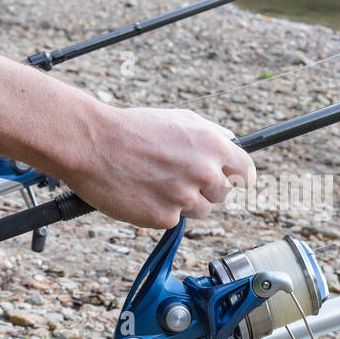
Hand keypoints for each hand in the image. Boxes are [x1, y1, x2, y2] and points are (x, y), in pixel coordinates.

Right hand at [65, 104, 255, 228]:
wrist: (93, 144)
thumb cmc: (134, 129)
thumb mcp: (180, 118)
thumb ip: (212, 133)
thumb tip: (233, 144)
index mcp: (213, 146)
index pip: (246, 172)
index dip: (237, 177)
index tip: (231, 181)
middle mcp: (204, 173)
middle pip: (222, 194)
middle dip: (206, 189)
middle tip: (180, 178)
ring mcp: (185, 197)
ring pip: (200, 210)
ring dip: (184, 202)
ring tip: (157, 183)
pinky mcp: (165, 218)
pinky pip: (173, 220)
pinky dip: (160, 211)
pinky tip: (143, 193)